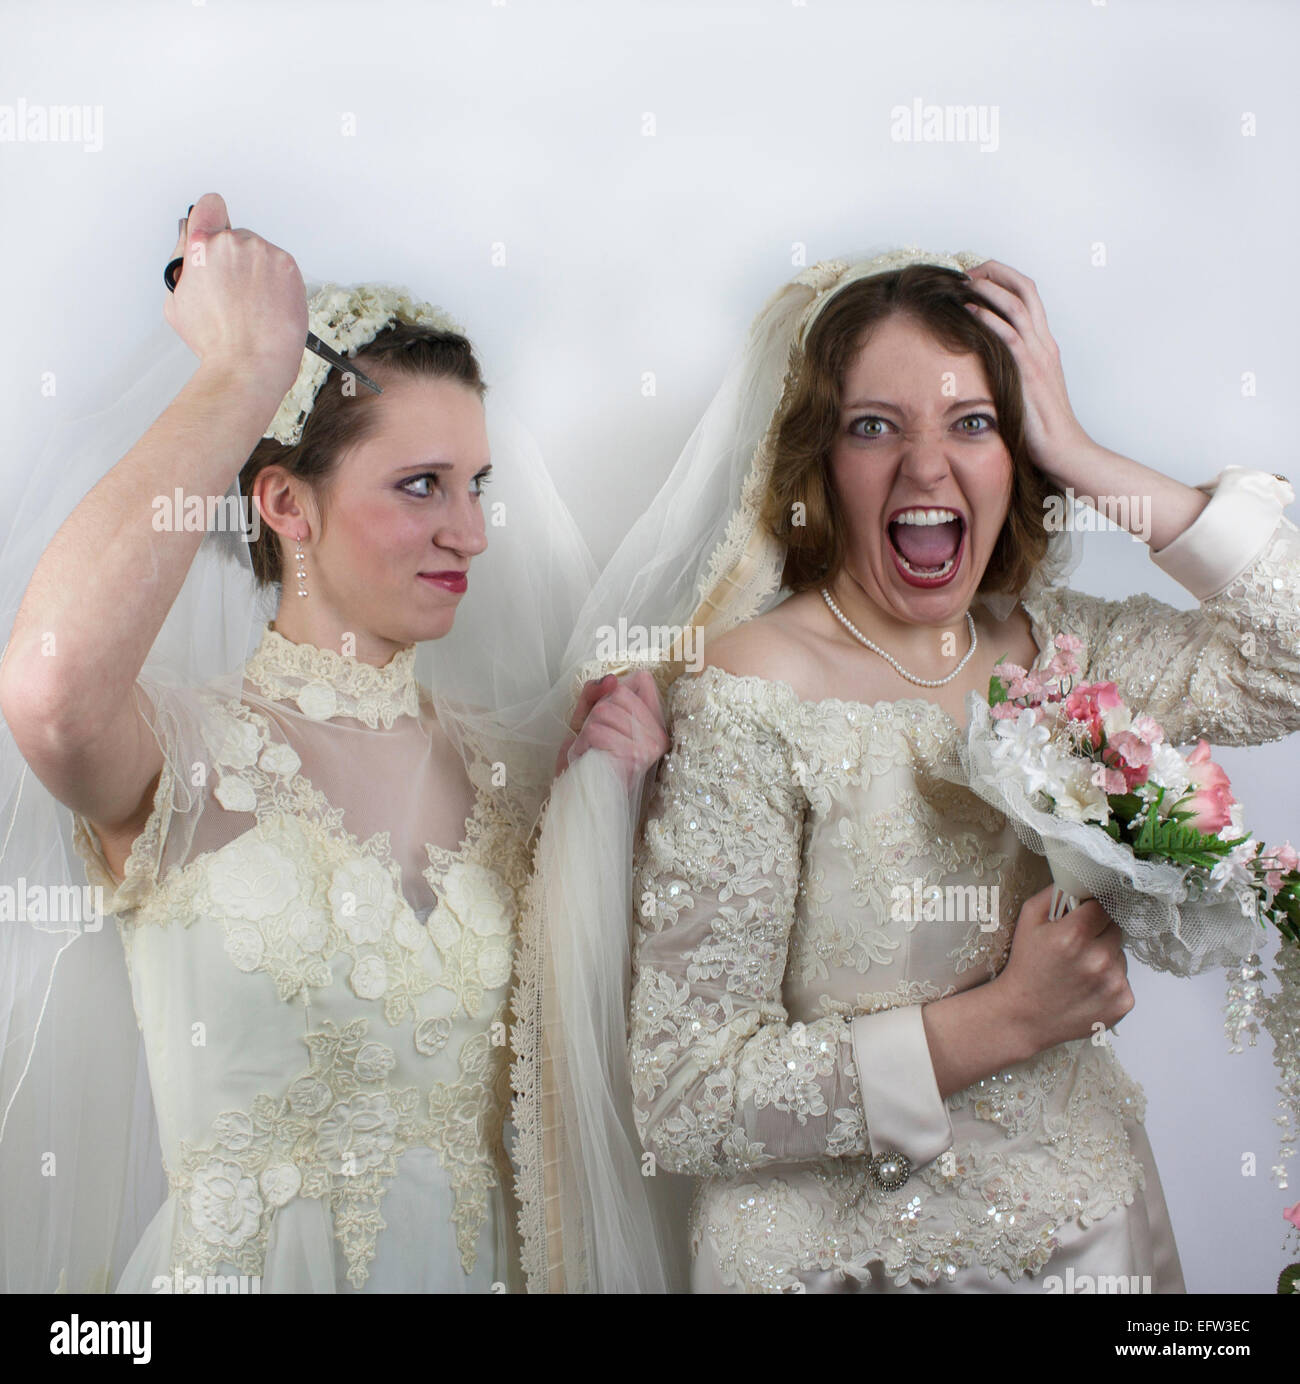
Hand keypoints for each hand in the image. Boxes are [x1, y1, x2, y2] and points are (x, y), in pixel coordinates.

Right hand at [164, 192, 307, 400]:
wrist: (251, 363)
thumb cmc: (217, 340)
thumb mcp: (178, 299)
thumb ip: (184, 263)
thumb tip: (189, 243)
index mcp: (202, 246)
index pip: (209, 207)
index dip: (211, 218)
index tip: (214, 226)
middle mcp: (236, 244)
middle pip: (237, 238)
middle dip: (235, 260)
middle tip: (234, 292)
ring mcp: (265, 254)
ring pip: (260, 254)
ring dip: (258, 272)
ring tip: (253, 305)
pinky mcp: (289, 268)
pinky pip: (281, 268)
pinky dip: (277, 283)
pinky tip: (269, 306)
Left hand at [555, 670, 670, 787]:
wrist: (578, 797)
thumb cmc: (586, 757)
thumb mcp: (587, 715)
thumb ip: (595, 692)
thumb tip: (611, 679)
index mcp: (655, 724)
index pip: (643, 680)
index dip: (616, 690)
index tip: (607, 713)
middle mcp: (658, 735)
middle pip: (618, 693)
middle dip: (595, 713)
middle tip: (594, 738)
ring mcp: (648, 747)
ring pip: (604, 711)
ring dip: (586, 731)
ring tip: (590, 749)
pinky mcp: (632, 757)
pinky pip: (598, 731)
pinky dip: (582, 744)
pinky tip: (587, 758)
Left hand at [963, 260, 1093, 485]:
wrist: (1064, 449)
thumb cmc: (1042, 425)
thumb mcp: (1025, 388)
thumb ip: (1010, 369)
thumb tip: (982, 361)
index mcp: (1044, 344)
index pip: (1028, 295)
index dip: (1003, 278)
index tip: (976, 274)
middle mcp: (1044, 343)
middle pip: (1025, 289)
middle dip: (996, 271)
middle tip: (967, 268)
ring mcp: (1039, 356)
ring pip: (1017, 306)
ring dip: (990, 288)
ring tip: (965, 280)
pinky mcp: (1030, 373)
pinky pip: (1011, 336)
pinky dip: (991, 318)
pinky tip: (971, 310)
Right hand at [991, 885, 1133, 1053]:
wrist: (1024, 1016)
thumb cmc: (1026, 967)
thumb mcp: (1027, 921)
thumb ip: (1053, 893)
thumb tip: (1079, 880)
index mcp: (1074, 935)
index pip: (1104, 906)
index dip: (1093, 910)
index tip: (1085, 917)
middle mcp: (1098, 959)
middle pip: (1115, 929)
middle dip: (1100, 933)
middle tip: (1078, 947)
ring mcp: (1114, 983)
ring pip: (1121, 955)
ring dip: (1106, 958)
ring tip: (1081, 971)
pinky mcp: (1123, 1003)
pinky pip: (1125, 980)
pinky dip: (1110, 981)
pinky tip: (1088, 988)